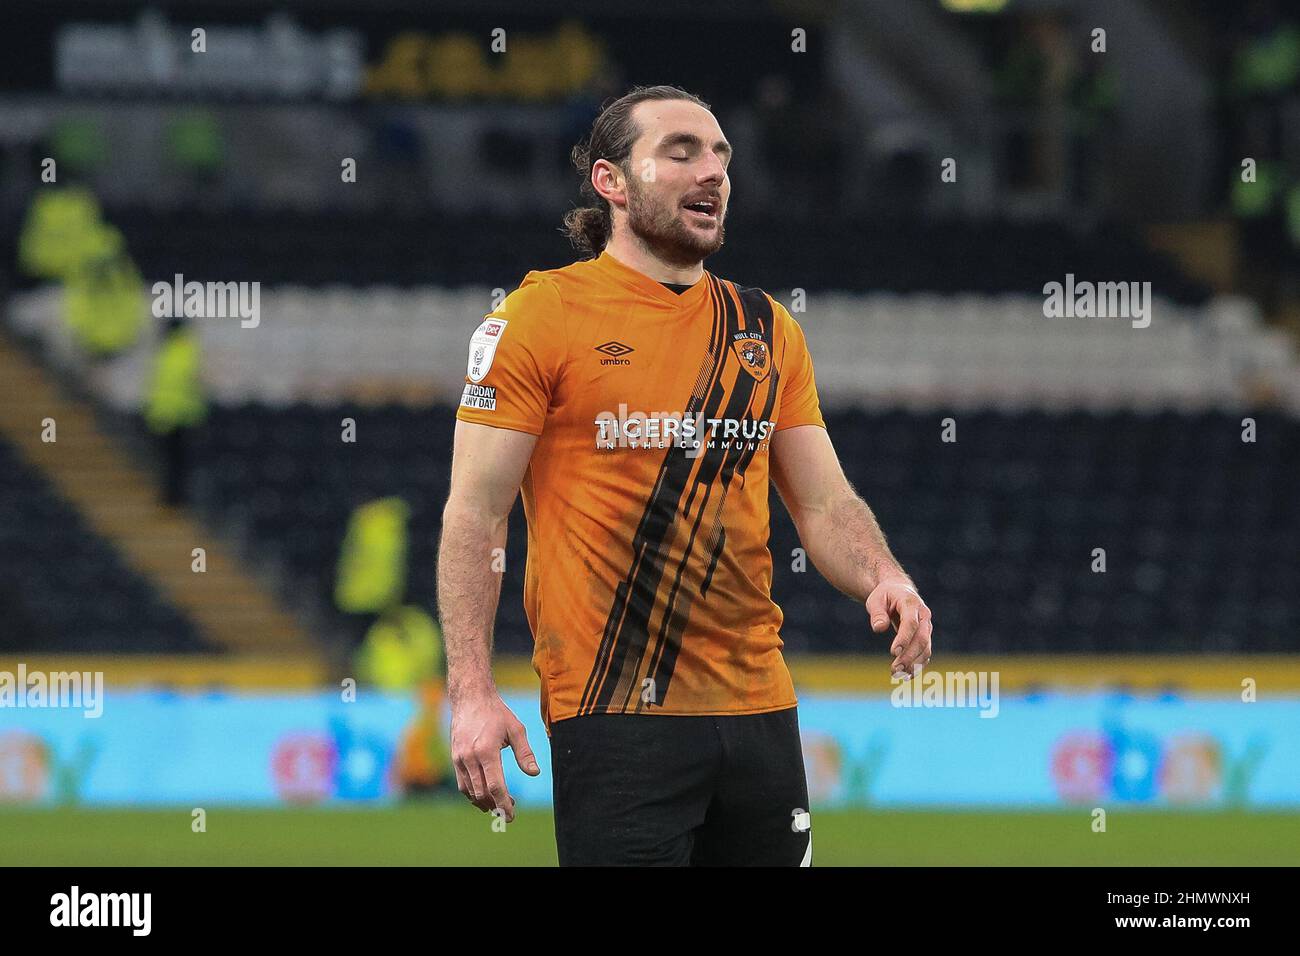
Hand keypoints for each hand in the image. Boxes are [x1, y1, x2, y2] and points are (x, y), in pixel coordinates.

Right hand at [449, 690, 539, 822]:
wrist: (470, 698)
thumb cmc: (496, 713)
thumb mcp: (516, 729)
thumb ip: (525, 753)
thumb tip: (534, 773)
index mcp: (486, 750)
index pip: (495, 786)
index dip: (504, 804)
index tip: (511, 816)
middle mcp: (470, 757)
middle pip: (481, 793)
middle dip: (496, 806)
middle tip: (509, 809)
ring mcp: (459, 759)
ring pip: (469, 792)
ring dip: (484, 802)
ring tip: (499, 803)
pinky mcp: (454, 758)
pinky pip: (462, 784)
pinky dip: (473, 794)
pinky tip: (485, 793)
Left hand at [865, 577, 932, 678]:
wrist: (899, 591)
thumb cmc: (885, 596)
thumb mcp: (875, 600)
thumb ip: (877, 613)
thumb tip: (879, 628)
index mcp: (911, 603)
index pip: (911, 623)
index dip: (904, 639)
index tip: (893, 653)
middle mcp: (923, 615)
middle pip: (920, 639)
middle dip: (909, 656)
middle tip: (895, 670)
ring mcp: (927, 627)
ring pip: (926, 648)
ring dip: (914, 663)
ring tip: (898, 675)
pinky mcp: (926, 636)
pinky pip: (926, 652)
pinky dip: (919, 665)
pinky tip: (907, 675)